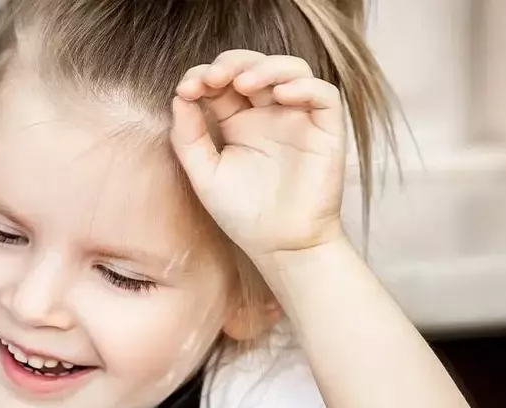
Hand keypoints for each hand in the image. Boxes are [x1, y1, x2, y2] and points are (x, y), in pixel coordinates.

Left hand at [171, 50, 347, 268]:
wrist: (280, 245)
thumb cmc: (243, 213)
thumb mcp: (205, 175)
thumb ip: (189, 138)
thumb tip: (179, 97)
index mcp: (238, 121)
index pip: (222, 82)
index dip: (204, 76)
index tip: (188, 89)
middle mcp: (268, 113)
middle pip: (254, 66)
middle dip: (232, 63)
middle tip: (213, 77)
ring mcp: (298, 117)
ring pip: (291, 70)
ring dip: (266, 67)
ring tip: (243, 83)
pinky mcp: (326, 128)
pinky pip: (323, 94)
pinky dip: (304, 87)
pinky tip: (281, 96)